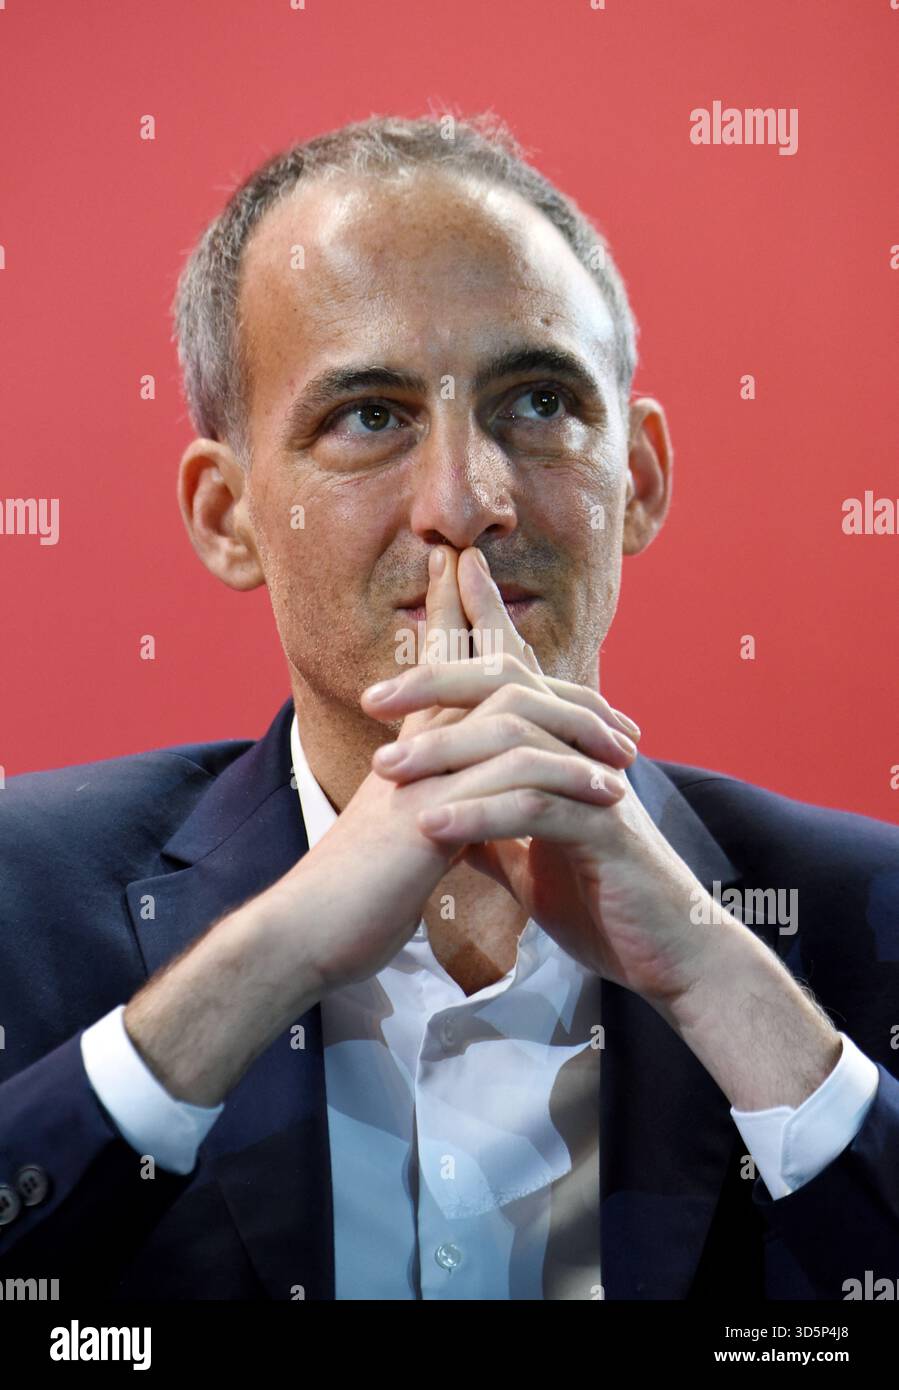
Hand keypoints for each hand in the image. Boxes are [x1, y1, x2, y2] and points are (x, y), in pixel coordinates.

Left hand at [362, 547, 713, 1007]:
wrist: (667, 955)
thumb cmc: (601, 902)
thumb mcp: (527, 859)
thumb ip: (488, 829)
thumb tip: (435, 815)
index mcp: (564, 750)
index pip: (508, 680)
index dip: (459, 650)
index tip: (401, 639)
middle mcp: (584, 753)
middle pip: (510, 686)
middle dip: (438, 683)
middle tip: (372, 700)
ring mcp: (598, 788)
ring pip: (518, 741)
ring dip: (446, 752)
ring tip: (386, 772)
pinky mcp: (607, 832)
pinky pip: (536, 808)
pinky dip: (479, 814)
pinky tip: (431, 826)